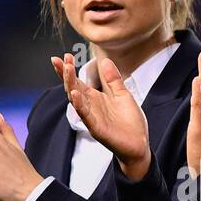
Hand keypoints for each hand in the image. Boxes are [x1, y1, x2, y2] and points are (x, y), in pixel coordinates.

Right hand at [55, 53, 151, 179]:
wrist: (139, 144)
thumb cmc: (130, 122)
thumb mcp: (123, 95)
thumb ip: (113, 80)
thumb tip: (105, 61)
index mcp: (95, 98)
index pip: (78, 81)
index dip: (69, 70)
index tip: (63, 55)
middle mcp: (90, 107)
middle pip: (73, 88)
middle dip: (66, 73)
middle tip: (61, 59)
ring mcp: (92, 118)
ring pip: (76, 100)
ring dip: (71, 85)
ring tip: (67, 69)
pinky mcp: (97, 129)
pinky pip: (86, 116)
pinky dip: (80, 105)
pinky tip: (75, 94)